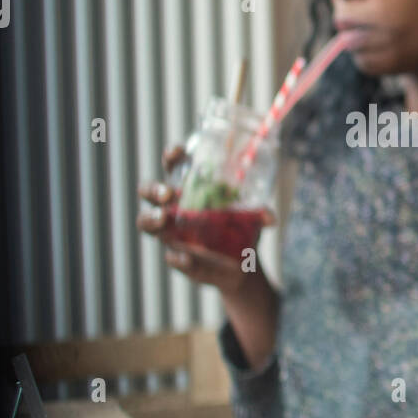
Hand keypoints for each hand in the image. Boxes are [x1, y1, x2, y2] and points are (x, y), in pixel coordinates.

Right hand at [136, 144, 272, 299]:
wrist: (242, 265)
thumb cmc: (240, 227)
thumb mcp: (251, 216)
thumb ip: (259, 213)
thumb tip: (270, 217)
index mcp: (189, 188)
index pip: (173, 165)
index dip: (172, 156)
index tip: (177, 152)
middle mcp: (173, 208)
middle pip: (148, 191)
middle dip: (154, 189)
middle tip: (168, 194)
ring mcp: (171, 232)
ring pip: (146, 222)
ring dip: (151, 219)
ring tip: (163, 219)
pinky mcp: (178, 257)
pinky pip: (171, 256)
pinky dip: (177, 257)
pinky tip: (186, 257)